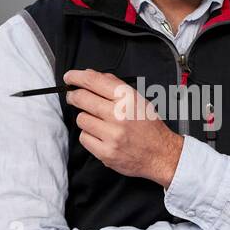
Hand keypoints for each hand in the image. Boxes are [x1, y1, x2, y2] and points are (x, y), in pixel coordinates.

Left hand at [63, 68, 183, 186]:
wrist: (160, 154)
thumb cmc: (149, 127)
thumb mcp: (138, 100)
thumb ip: (114, 86)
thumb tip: (91, 75)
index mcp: (128, 98)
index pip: (94, 81)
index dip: (76, 77)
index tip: (69, 77)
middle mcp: (119, 115)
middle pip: (82, 98)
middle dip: (73, 96)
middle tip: (73, 97)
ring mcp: (112, 135)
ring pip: (81, 119)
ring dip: (86, 119)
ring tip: (99, 122)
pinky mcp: (106, 152)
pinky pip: (84, 138)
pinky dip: (89, 136)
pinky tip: (101, 136)